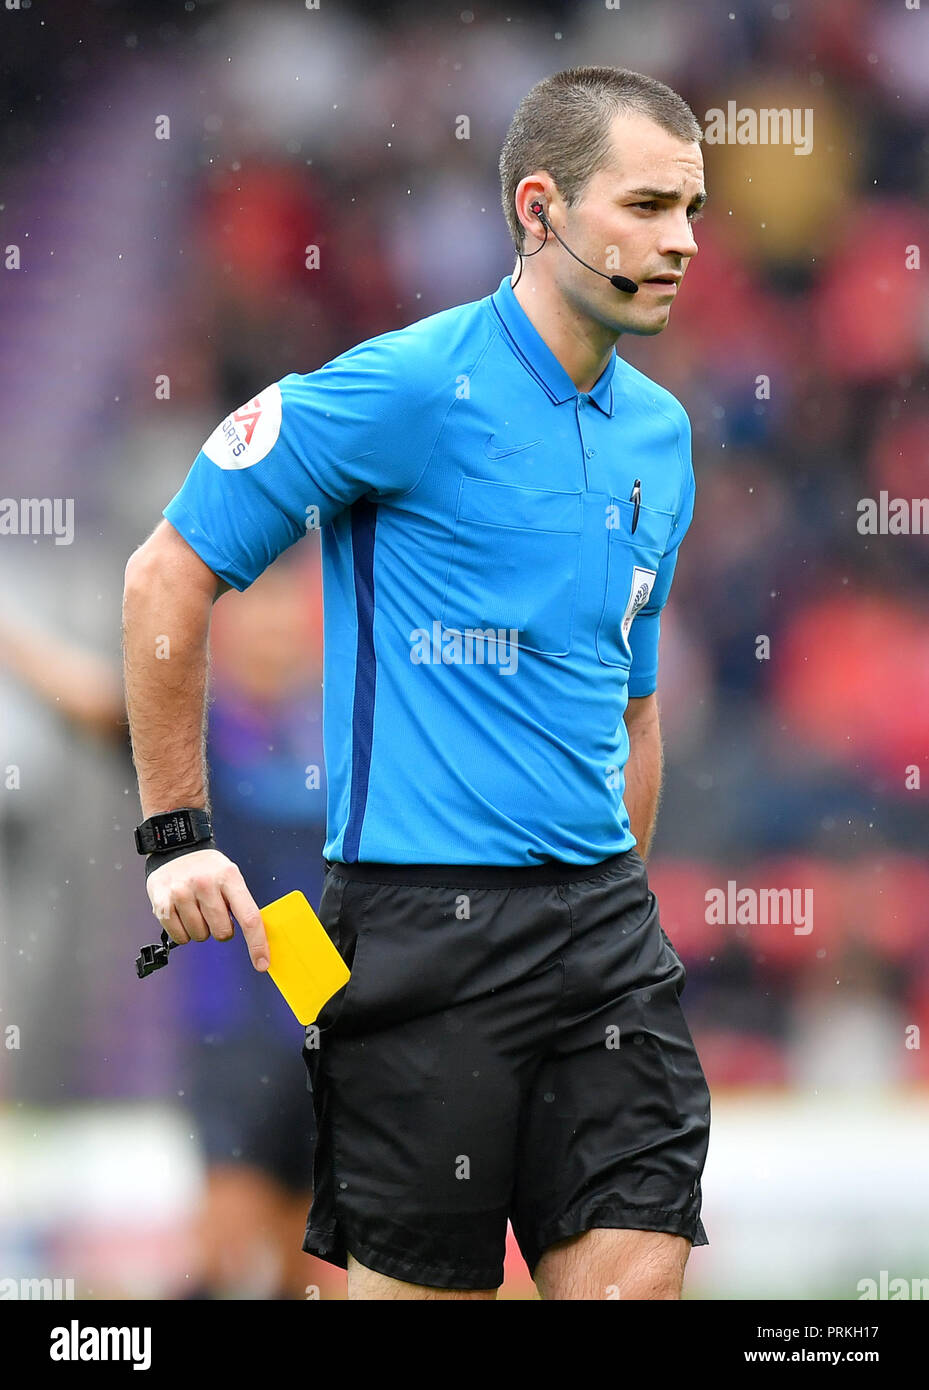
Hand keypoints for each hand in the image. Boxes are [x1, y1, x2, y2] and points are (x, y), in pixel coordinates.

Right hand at [146, 848, 268, 970]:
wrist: (175, 848)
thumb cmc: (207, 868)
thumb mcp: (230, 876)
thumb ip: (241, 903)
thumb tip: (257, 936)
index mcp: (229, 877)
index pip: (249, 917)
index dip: (257, 944)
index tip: (262, 963)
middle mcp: (205, 884)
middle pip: (222, 932)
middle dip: (221, 929)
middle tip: (213, 912)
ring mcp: (182, 893)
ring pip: (200, 936)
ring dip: (200, 929)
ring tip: (195, 908)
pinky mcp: (162, 902)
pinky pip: (179, 937)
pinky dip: (183, 932)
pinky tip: (182, 913)